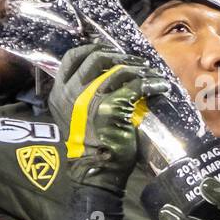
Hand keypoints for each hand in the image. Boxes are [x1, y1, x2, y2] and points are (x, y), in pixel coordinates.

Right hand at [49, 42, 170, 195]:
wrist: (95, 170)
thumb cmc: (88, 145)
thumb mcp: (72, 115)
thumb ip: (78, 94)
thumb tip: (103, 73)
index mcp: (59, 93)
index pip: (71, 58)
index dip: (91, 49)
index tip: (108, 51)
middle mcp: (72, 92)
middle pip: (96, 58)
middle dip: (119, 56)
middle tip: (134, 61)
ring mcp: (91, 98)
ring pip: (119, 69)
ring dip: (139, 67)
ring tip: (150, 72)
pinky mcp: (112, 107)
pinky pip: (136, 85)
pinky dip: (152, 83)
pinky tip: (160, 86)